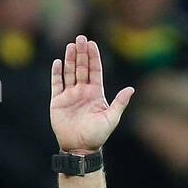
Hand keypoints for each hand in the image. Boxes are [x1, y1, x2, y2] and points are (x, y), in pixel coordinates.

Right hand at [50, 34, 133, 154]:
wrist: (79, 148)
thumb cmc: (97, 136)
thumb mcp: (111, 119)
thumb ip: (120, 103)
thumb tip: (131, 89)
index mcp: (95, 93)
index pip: (94, 70)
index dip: (93, 57)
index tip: (91, 44)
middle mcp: (82, 91)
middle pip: (81, 67)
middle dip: (81, 53)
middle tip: (80, 38)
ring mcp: (70, 95)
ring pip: (69, 72)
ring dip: (69, 59)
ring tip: (70, 46)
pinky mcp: (57, 102)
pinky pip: (56, 84)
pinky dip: (56, 73)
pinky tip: (58, 62)